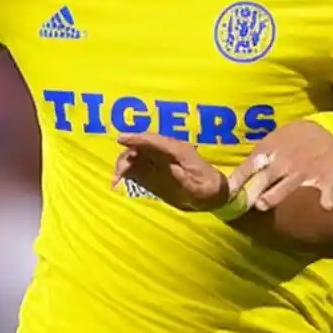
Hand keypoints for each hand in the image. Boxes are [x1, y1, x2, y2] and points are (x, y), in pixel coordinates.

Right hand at [113, 132, 228, 211]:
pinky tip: (120, 179)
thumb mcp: (200, 188)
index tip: (121, 139)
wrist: (215, 194)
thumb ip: (185, 178)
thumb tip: (171, 168)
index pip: (155, 141)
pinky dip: (127, 169)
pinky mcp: (157, 168)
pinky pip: (139, 164)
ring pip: (138, 154)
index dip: (137, 138)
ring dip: (125, 163)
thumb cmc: (209, 190)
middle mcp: (169, 151)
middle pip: (142, 145)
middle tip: (118, 174)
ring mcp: (162, 159)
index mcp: (180, 151)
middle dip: (127, 155)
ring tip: (117, 179)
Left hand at [230, 121, 332, 212]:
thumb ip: (257, 158)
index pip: (247, 169)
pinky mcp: (327, 178)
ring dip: (274, 196)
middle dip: (251, 192)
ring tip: (264, 204)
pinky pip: (327, 191)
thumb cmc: (295, 139)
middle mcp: (285, 163)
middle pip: (264, 180)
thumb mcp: (273, 140)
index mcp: (270, 152)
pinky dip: (327, 199)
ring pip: (287, 187)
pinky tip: (325, 207)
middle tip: (240, 203)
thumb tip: (235, 179)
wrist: (328, 131)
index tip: (225, 196)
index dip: (235, 183)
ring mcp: (305, 171)